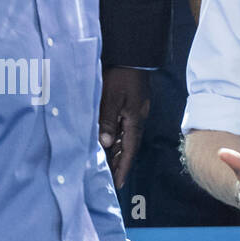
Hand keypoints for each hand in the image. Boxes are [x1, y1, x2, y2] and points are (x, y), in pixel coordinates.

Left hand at [99, 67, 150, 187]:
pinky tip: (107, 143)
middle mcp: (135, 121)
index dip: (123, 168)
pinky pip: (121, 128)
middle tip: (110, 179)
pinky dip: (114, 139)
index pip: (128, 151)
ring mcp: (133, 114)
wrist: (132, 57)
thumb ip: (107, 121)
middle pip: (127, 148)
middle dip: (119, 164)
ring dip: (115, 152)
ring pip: (123, 138)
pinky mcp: (129, 107)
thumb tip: (104, 143)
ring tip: (106, 166)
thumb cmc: (121, 76)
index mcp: (134, 121)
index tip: (118, 184)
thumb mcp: (112, 99)